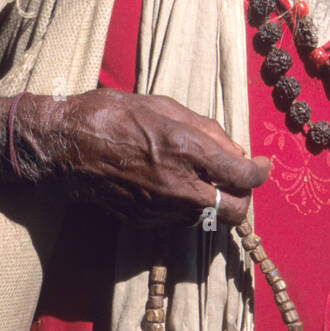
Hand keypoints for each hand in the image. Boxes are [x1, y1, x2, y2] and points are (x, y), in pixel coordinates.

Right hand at [35, 89, 270, 227]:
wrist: (67, 145)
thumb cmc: (114, 116)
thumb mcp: (166, 108)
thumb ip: (207, 130)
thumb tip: (236, 149)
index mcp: (187, 150)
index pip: (243, 174)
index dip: (260, 171)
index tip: (262, 165)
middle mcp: (179, 187)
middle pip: (235, 211)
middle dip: (243, 197)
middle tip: (237, 179)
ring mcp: (162, 209)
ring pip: (208, 217)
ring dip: (212, 200)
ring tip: (196, 175)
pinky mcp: (145, 221)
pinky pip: (180, 219)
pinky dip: (186, 205)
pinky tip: (171, 183)